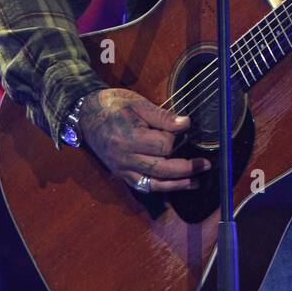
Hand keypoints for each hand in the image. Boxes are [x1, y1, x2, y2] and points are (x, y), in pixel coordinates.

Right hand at [80, 88, 210, 192]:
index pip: (163, 145)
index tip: (180, 127)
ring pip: (153, 183)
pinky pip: (143, 186)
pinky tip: (175, 185)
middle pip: (162, 168)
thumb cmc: (113, 105)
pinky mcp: (121, 174)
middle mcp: (125, 157)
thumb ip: (162, 116)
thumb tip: (186, 124)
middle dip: (186, 168)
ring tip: (196, 181)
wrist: (86, 115)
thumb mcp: (138, 103)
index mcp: (129, 137)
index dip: (175, 136)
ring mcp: (122, 168)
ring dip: (177, 184)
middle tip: (205, 165)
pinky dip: (160, 187)